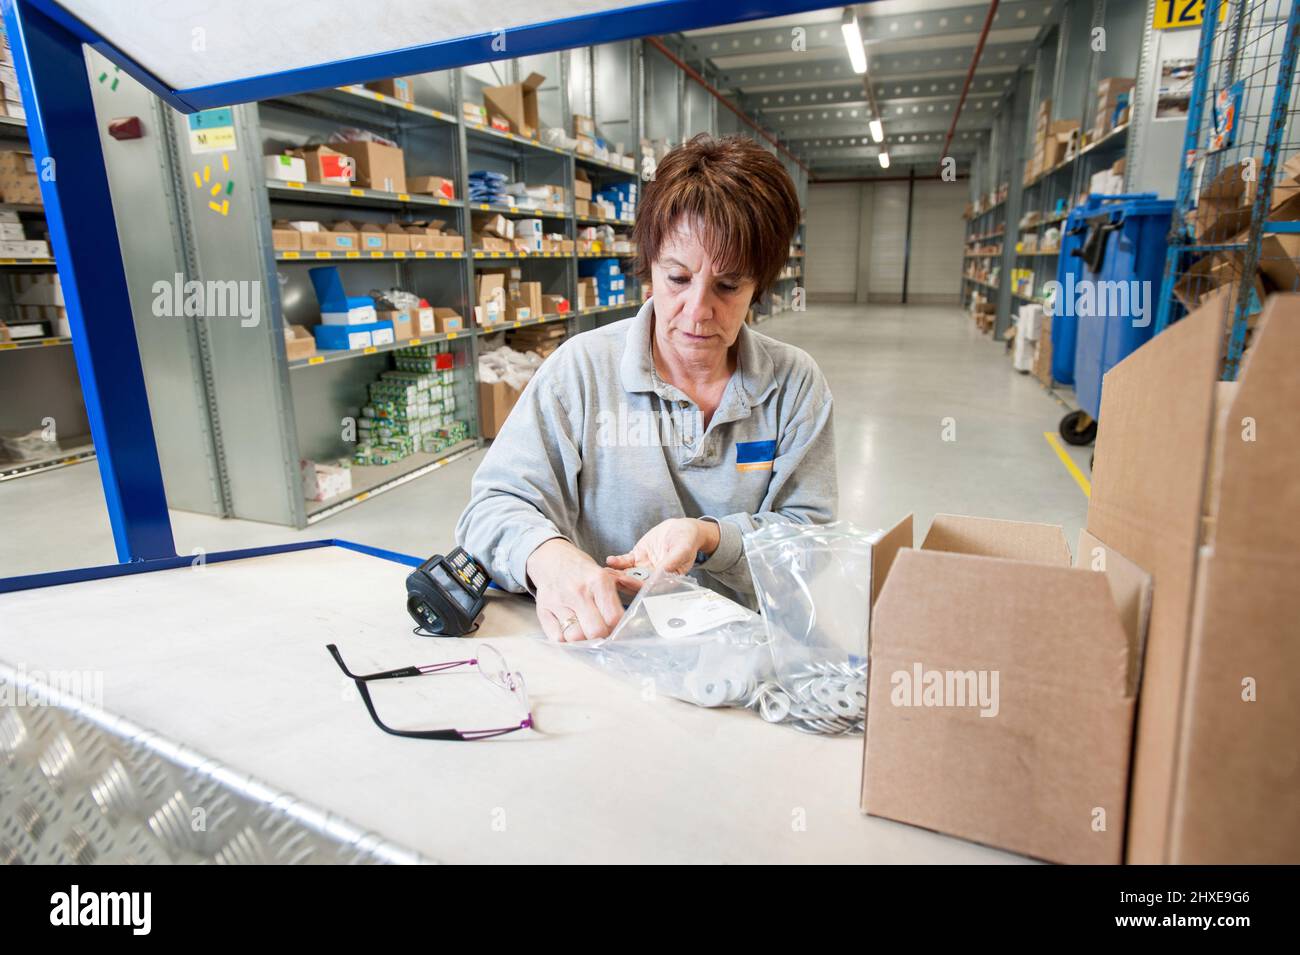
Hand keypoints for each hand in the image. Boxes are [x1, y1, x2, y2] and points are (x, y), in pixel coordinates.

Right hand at [527, 538, 639, 641]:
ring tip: (585, 633)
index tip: (616, 630)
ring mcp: (558, 602)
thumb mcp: (603, 575)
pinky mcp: (543, 610)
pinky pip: (557, 638)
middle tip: (601, 634)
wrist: (551, 558)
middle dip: (601, 637)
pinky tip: (570, 631)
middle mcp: (578, 591)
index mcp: (598, 581)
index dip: (617, 629)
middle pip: (596, 631)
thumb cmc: (581, 570)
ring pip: (575, 637)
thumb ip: (613, 599)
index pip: (614, 617)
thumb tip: (622, 627)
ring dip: (583, 640)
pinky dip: (566, 639)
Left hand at [605, 518, 720, 575]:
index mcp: (667, 580)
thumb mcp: (683, 549)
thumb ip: (672, 561)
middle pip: (635, 583)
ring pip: (628, 574)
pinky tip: (609, 560)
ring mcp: (644, 568)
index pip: (650, 587)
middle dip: (622, 582)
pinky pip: (626, 563)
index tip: (625, 580)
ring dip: (616, 574)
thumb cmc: (687, 540)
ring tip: (604, 572)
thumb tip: (660, 574)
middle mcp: (654, 577)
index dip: (637, 585)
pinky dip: (617, 563)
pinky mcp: (637, 558)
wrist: (682, 528)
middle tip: (608, 579)